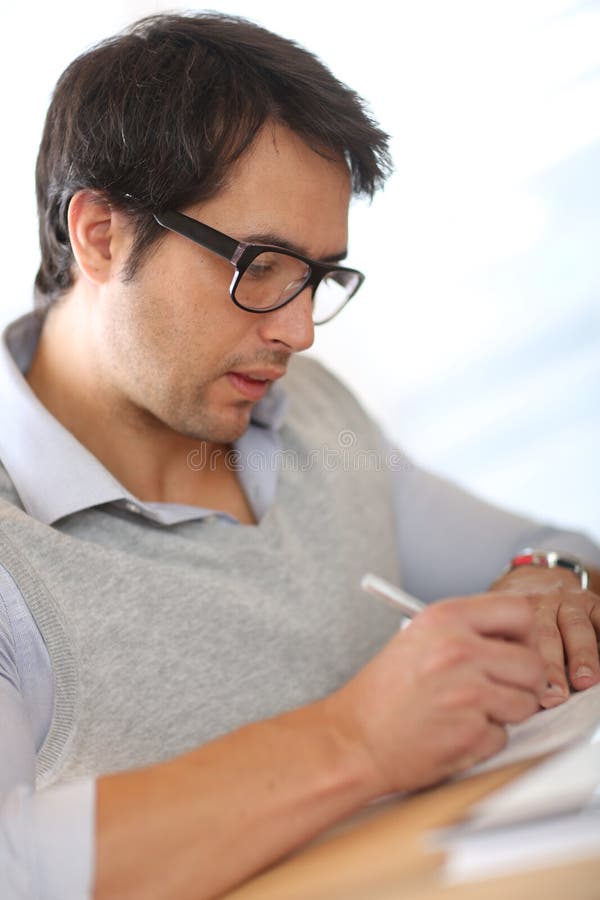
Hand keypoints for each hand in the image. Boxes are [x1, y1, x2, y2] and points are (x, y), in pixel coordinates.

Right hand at [325, 593, 545, 795]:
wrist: (356, 737)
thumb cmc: (385, 691)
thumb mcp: (419, 638)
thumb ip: (467, 631)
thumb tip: (518, 640)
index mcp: (445, 618)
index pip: (519, 611)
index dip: (525, 634)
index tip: (517, 648)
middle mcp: (459, 650)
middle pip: (532, 663)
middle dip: (524, 682)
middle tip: (503, 689)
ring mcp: (468, 693)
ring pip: (526, 702)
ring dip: (506, 712)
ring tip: (471, 711)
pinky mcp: (471, 733)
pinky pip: (503, 736)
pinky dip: (485, 739)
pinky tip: (456, 730)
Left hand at [491, 566, 599, 707]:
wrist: (537, 574)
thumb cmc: (514, 611)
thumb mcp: (499, 619)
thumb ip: (500, 645)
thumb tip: (500, 687)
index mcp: (514, 611)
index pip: (517, 639)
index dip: (522, 666)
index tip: (525, 693)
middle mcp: (542, 603)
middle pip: (547, 635)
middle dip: (552, 668)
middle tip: (555, 695)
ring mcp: (570, 602)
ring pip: (577, 627)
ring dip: (583, 656)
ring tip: (586, 681)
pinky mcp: (593, 602)